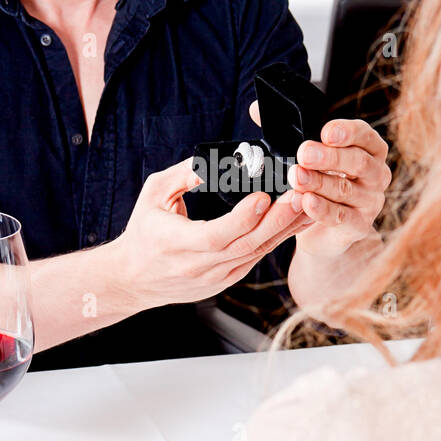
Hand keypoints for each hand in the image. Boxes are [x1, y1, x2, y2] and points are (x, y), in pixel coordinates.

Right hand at [114, 156, 312, 309]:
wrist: (133, 279)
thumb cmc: (143, 233)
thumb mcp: (153, 195)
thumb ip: (182, 175)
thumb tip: (211, 160)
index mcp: (177, 244)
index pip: (217, 235)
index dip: (244, 217)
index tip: (264, 195)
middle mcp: (200, 265)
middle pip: (247, 244)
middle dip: (278, 220)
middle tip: (300, 195)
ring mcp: (216, 277)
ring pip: (257, 252)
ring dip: (284, 229)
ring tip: (307, 205)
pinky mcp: (226, 280)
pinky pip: (255, 258)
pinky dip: (276, 240)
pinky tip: (293, 222)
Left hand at [250, 101, 390, 258]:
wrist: (324, 231)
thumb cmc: (320, 185)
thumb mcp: (308, 158)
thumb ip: (287, 132)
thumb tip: (257, 110)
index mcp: (368, 150)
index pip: (364, 136)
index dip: (347, 132)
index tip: (325, 132)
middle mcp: (375, 174)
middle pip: (358, 162)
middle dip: (330, 157)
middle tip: (304, 153)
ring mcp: (370, 201)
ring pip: (346, 189)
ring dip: (320, 182)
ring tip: (297, 177)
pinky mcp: (360, 226)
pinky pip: (343, 217)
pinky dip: (324, 209)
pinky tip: (307, 202)